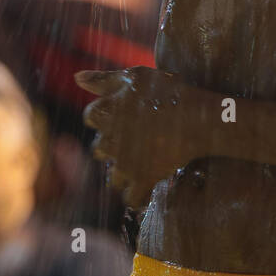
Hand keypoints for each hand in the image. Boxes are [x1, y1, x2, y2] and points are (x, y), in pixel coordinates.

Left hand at [76, 66, 211, 209]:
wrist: (198, 116)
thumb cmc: (168, 91)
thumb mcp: (134, 76)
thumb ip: (103, 80)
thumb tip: (76, 78)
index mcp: (105, 112)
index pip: (91, 116)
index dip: (106, 115)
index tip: (124, 114)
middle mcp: (109, 140)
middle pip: (99, 149)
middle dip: (113, 146)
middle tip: (135, 139)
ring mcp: (125, 163)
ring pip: (113, 176)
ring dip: (124, 172)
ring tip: (142, 163)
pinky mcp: (143, 178)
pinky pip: (132, 198)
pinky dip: (138, 196)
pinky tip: (146, 189)